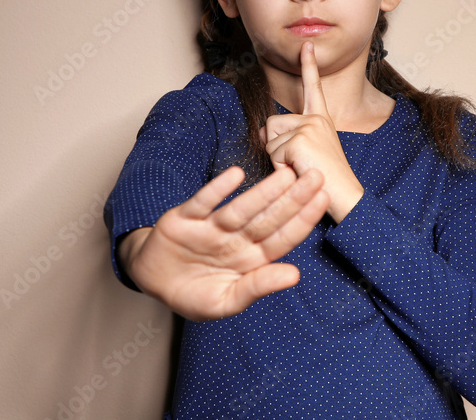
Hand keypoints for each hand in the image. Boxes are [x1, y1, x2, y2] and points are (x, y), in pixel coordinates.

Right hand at [120, 165, 327, 321]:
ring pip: (241, 208)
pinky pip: (202, 202)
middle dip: (293, 198)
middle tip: (317, 175)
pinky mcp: (184, 219)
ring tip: (285, 175)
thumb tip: (294, 275)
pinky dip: (217, 190)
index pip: (283, 237)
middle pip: (268, 217)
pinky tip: (235, 175)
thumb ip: (258, 287)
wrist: (151, 282)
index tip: (323, 200)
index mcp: (251, 258)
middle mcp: (236, 239)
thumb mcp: (225, 301)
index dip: (303, 219)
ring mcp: (211, 227)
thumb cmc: (194, 293)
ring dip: (263, 192)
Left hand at [261, 41, 364, 221]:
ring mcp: (309, 126)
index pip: (313, 87)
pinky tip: (300, 172)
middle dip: (275, 148)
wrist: (345, 196)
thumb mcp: (305, 154)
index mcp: (321, 119)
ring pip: (269, 140)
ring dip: (278, 160)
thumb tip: (261, 133)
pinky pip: (272, 153)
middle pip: (272, 124)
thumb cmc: (325, 180)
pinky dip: (281, 168)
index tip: (306, 44)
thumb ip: (287, 139)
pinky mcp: (301, 138)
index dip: (309, 65)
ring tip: (301, 168)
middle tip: (299, 164)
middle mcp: (316, 118)